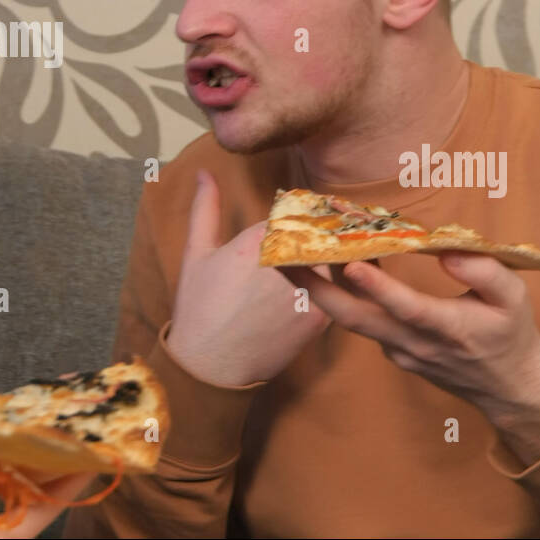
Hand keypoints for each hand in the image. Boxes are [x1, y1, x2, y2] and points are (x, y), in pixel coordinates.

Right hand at [165, 169, 331, 384]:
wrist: (211, 367)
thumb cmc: (200, 308)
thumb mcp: (197, 253)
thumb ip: (205, 208)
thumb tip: (204, 172)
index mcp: (260, 240)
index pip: (298, 210)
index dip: (308, 208)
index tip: (315, 208)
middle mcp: (288, 263)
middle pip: (322, 232)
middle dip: (330, 228)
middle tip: (341, 224)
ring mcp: (308, 291)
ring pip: (335, 260)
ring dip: (338, 254)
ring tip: (341, 254)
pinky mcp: (320, 317)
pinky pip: (338, 290)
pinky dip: (339, 283)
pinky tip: (334, 282)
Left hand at [282, 252, 539, 460]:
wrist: (510, 388)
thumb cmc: (512, 335)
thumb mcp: (514, 297)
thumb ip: (485, 270)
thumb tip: (447, 251)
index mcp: (447, 328)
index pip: (407, 308)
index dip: (379, 288)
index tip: (351, 264)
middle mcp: (416, 343)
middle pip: (357, 319)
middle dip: (317, 289)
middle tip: (284, 258)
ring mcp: (401, 352)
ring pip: (355, 321)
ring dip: (323, 290)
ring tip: (296, 254)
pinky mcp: (396, 354)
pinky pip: (365, 324)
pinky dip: (346, 297)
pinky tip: (336, 266)